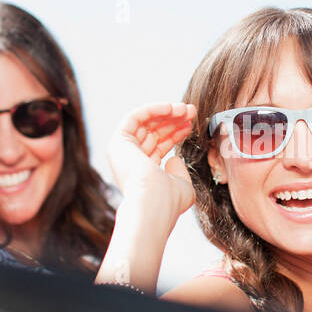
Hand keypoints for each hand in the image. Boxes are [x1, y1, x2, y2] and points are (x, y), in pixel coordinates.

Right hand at [106, 102, 196, 220]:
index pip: (159, 145)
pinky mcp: (119, 142)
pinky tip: (171, 107)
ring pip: (145, 123)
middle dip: (174, 120)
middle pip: (153, 132)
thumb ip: (179, 172)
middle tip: (192, 112)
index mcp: (144, 173)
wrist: (153, 203)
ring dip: (167, 113)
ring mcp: (123, 152)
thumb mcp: (182, 186)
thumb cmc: (168, 200)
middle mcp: (132, 162)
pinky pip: (135, 117)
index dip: (175, 133)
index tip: (191, 124)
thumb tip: (174, 158)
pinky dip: (153, 109)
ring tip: (186, 109)